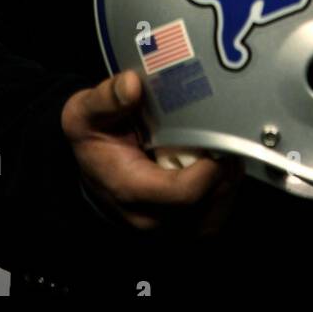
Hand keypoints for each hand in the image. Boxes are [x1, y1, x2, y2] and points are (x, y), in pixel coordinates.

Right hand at [61, 69, 242, 235]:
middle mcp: (148, 217)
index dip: (209, 170)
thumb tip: (132, 85)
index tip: (217, 139)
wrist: (90, 164)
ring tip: (226, 151)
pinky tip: (220, 166)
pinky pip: (212, 219)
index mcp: (129, 189)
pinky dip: (223, 194)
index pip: (182, 193)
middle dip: (223, 172)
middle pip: (205, 206)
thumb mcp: (85, 112)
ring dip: (227, 184)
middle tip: (227, 139)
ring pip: (214, 217)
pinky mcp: (176, 226)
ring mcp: (164, 226)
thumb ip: (106, 98)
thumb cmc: (92, 136)